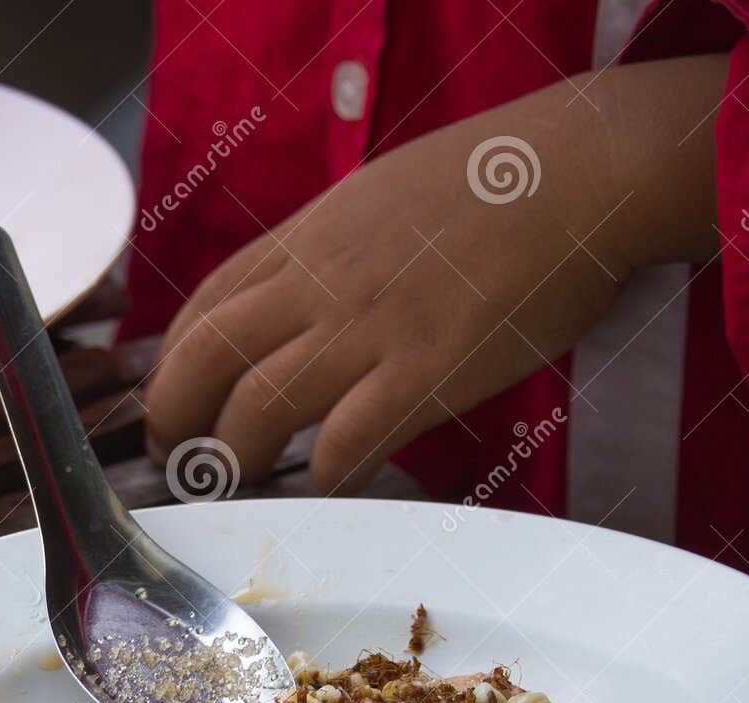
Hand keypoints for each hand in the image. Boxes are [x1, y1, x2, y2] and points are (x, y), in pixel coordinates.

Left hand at [145, 56, 726, 491]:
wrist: (578, 170)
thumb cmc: (490, 183)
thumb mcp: (375, 200)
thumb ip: (325, 253)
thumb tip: (294, 301)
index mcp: (306, 241)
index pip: (204, 308)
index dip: (170, 367)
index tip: (171, 404)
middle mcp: (318, 284)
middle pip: (203, 359)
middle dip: (173, 418)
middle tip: (181, 459)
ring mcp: (367, 329)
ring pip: (256, 408)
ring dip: (237, 457)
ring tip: (244, 481)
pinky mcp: (423, 371)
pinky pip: (345, 443)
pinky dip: (325, 478)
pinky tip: (332, 486)